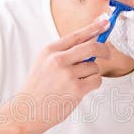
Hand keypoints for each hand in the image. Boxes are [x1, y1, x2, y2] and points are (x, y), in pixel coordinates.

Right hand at [12, 17, 110, 133]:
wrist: (26, 111)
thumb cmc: (37, 89)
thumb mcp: (44, 63)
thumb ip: (64, 53)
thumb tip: (88, 44)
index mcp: (50, 50)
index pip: (77, 35)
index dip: (94, 27)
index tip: (105, 22)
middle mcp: (58, 60)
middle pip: (91, 47)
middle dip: (103, 49)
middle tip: (107, 53)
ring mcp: (67, 74)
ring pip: (94, 67)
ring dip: (91, 74)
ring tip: (75, 83)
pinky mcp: (76, 89)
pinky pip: (96, 80)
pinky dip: (93, 84)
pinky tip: (80, 89)